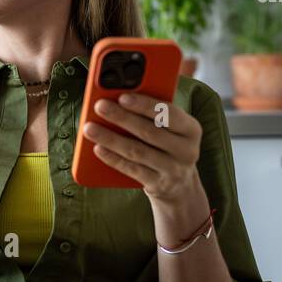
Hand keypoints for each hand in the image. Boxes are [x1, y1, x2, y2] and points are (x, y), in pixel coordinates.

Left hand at [84, 92, 202, 204]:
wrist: (180, 185)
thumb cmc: (167, 145)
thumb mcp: (169, 128)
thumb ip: (152, 114)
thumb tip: (118, 97)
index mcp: (191, 129)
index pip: (169, 113)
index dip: (145, 105)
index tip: (122, 96)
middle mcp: (186, 150)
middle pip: (150, 132)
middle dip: (122, 118)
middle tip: (100, 106)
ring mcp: (173, 170)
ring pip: (137, 151)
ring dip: (111, 139)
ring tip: (90, 128)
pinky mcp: (158, 185)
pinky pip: (132, 170)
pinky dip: (113, 158)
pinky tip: (97, 148)